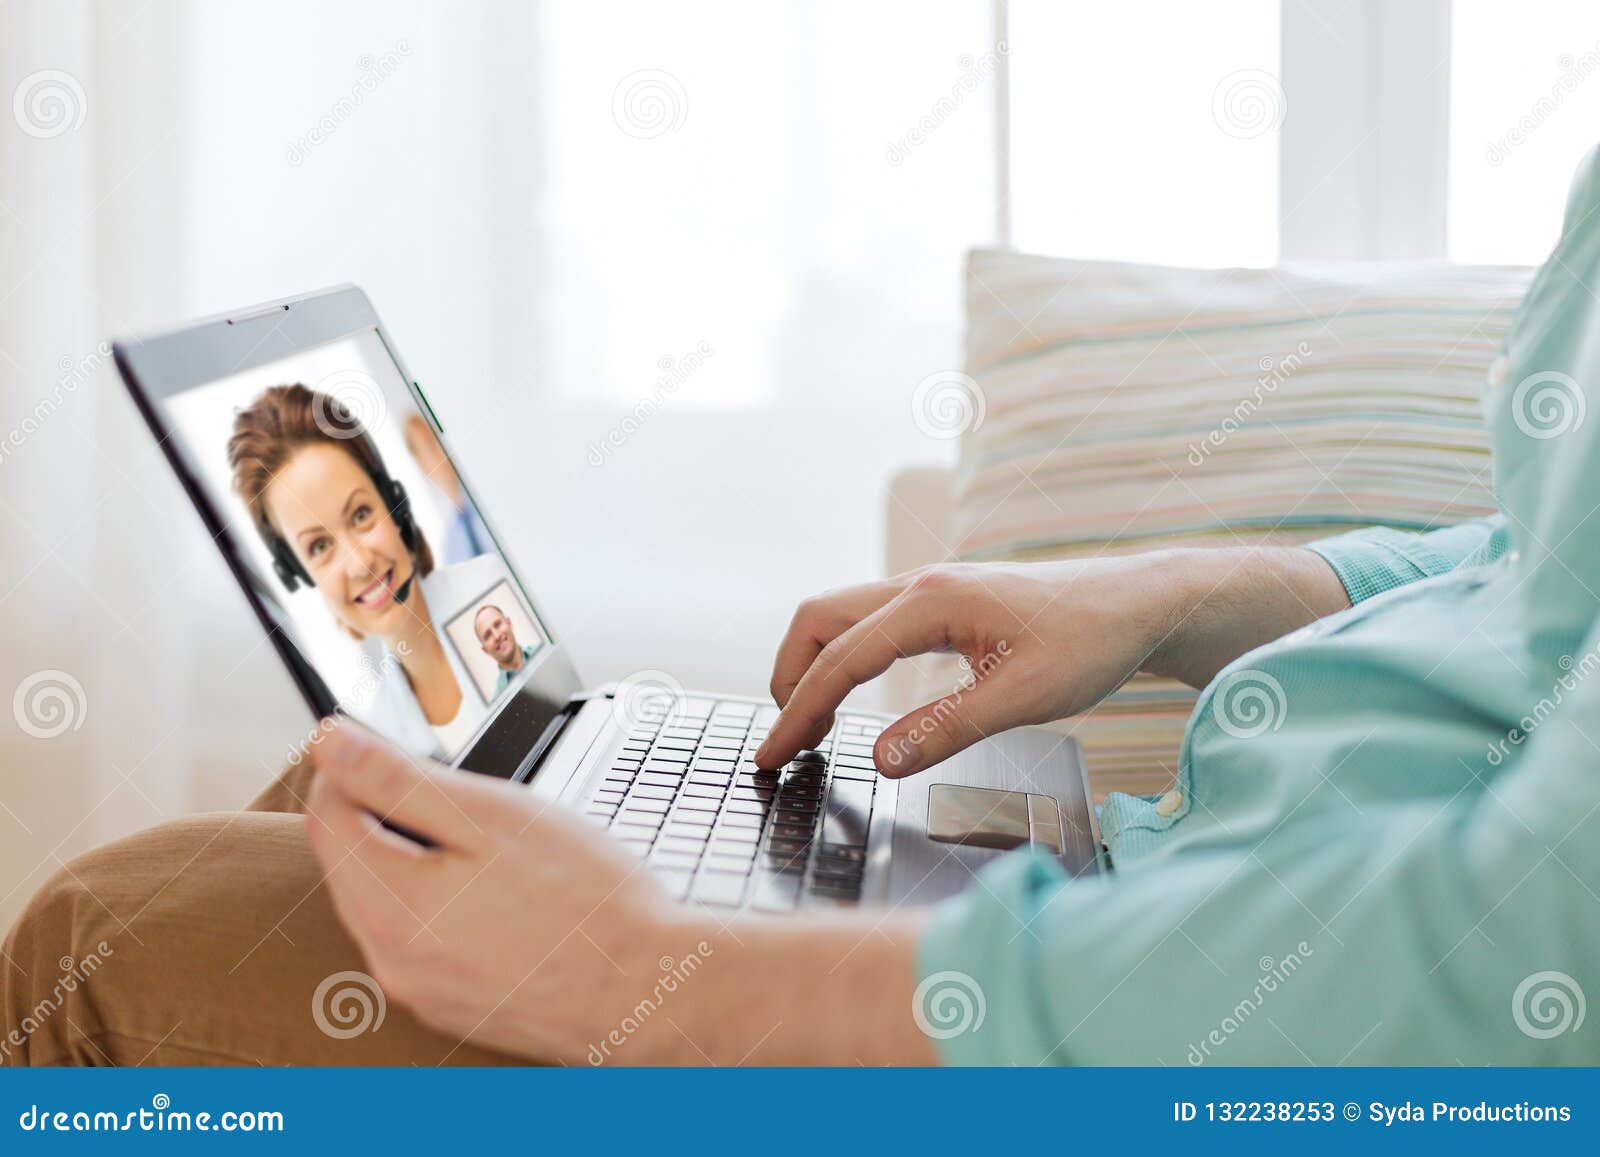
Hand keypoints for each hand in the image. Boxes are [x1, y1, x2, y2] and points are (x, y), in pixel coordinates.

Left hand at [305, 720, 935, 1065]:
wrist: (651, 993)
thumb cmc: (585, 901)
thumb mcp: (490, 816)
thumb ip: (398, 779)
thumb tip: (329, 744)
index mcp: (388, 905)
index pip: (326, 818)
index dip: (348, 767)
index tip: (385, 744)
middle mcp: (389, 960)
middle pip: (354, 864)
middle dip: (388, 815)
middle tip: (458, 791)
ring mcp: (422, 993)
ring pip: (391, 906)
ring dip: (420, 863)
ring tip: (494, 846)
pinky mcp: (457, 1010)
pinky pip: (426, 944)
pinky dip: (448, 909)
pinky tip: (505, 897)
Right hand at [754, 548, 1349, 776]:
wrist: (1139, 602)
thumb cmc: (1093, 642)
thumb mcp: (1024, 698)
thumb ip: (946, 729)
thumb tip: (879, 760)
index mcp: (933, 602)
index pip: (841, 658)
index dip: (798, 711)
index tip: (772, 755)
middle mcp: (921, 585)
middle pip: (819, 620)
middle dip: (788, 678)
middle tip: (783, 743)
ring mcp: (930, 589)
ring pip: (841, 616)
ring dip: (813, 666)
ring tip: (810, 727)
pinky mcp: (944, 602)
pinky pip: (870, 622)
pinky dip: (844, 658)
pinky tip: (855, 698)